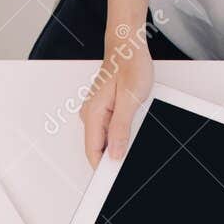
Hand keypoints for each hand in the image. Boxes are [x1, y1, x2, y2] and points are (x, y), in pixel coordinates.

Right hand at [80, 31, 153, 167]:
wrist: (126, 44)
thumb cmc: (129, 64)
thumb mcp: (129, 99)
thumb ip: (120, 128)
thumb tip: (115, 153)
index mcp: (93, 114)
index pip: (93, 152)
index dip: (103, 169)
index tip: (113, 179)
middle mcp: (90, 115)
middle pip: (98, 148)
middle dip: (113, 157)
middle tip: (130, 159)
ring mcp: (96, 112)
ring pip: (105, 139)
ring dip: (119, 143)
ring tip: (133, 129)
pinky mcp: (104, 109)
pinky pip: (109, 129)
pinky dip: (121, 132)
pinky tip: (132, 124)